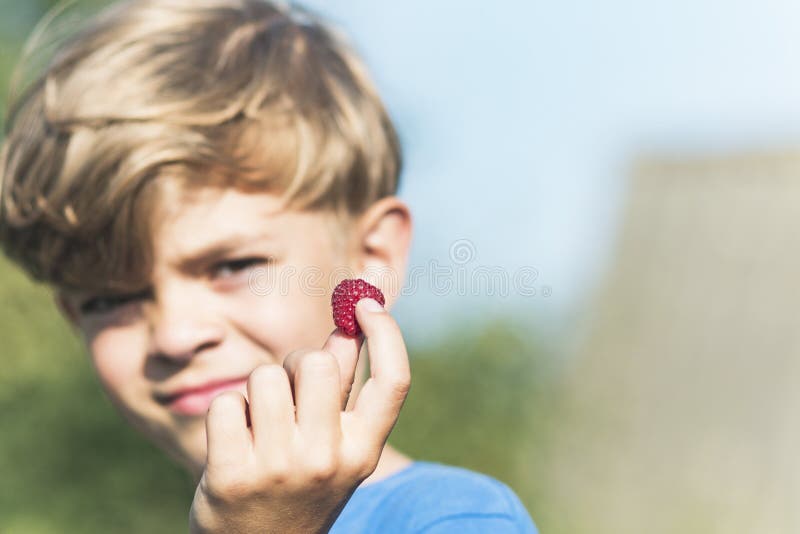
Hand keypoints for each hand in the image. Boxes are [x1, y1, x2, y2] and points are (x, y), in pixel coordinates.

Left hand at [189, 298, 410, 533]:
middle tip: (290, 385)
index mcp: (363, 451)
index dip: (386, 332)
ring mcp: (279, 470)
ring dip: (258, 390)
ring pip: (265, 378)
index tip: (366, 303)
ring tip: (259, 423)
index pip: (394, 381)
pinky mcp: (231, 476)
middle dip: (298, 361)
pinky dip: (227, 413)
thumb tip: (348, 325)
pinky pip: (227, 403)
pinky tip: (233, 441)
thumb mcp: (334, 446)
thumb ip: (344, 389)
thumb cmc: (299, 483)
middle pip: (318, 363)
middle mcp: (328, 461)